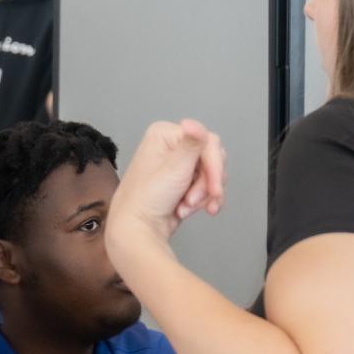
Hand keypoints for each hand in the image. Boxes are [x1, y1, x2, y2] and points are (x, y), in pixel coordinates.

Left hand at [108, 119, 225, 247]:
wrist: (138, 230)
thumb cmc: (147, 200)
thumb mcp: (175, 168)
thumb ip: (191, 144)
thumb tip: (193, 123)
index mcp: (165, 135)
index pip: (207, 142)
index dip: (214, 166)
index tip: (215, 187)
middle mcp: (171, 146)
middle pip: (211, 159)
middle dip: (206, 184)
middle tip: (193, 199)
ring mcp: (177, 165)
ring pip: (211, 175)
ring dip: (202, 195)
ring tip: (186, 207)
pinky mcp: (183, 182)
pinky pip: (206, 188)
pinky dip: (201, 201)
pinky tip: (186, 209)